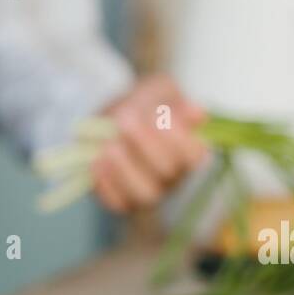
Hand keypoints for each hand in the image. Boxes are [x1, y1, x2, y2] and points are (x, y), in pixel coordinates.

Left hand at [91, 75, 208, 212]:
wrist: (106, 120)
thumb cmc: (139, 104)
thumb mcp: (156, 90)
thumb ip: (173, 98)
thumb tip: (197, 113)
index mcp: (187, 150)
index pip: (195, 155)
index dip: (178, 137)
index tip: (158, 115)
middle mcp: (172, 176)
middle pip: (167, 172)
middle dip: (146, 146)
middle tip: (125, 122)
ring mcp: (149, 192)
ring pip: (145, 194)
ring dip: (125, 170)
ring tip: (109, 147)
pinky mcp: (123, 202)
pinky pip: (118, 204)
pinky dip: (107, 185)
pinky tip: (96, 162)